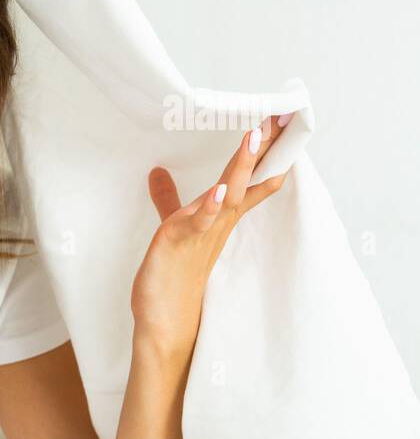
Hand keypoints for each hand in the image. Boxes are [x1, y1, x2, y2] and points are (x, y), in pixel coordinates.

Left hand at [132, 113, 291, 355]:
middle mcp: (217, 224)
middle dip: (262, 148)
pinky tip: (218, 191)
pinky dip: (210, 206)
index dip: (261, 152)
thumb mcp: (172, 227)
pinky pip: (200, 223)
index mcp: (219, 218)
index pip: (247, 179)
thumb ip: (168, 200)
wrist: (165, 323)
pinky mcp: (181, 245)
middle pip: (245, 179)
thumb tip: (158, 173)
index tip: (276, 122)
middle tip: (280, 114)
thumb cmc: (171, 277)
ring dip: (240, 167)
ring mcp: (202, 234)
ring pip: (228, 195)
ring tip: (254, 137)